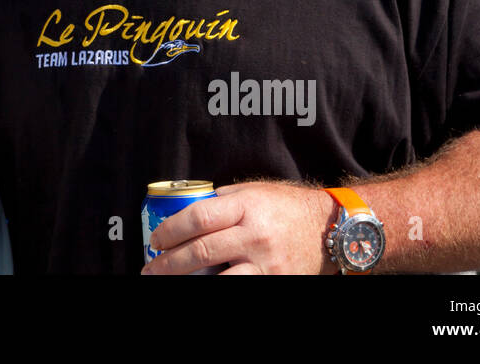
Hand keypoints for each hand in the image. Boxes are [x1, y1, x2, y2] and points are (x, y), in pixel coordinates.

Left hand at [142, 181, 335, 274]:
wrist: (329, 229)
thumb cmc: (287, 206)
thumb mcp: (254, 191)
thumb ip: (224, 201)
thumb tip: (189, 211)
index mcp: (246, 206)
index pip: (198, 218)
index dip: (171, 230)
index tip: (155, 239)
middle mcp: (255, 235)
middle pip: (202, 251)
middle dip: (169, 263)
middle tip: (150, 268)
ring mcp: (266, 263)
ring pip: (218, 279)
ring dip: (187, 282)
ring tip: (168, 282)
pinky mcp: (275, 281)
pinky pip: (240, 288)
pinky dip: (217, 287)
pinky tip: (201, 286)